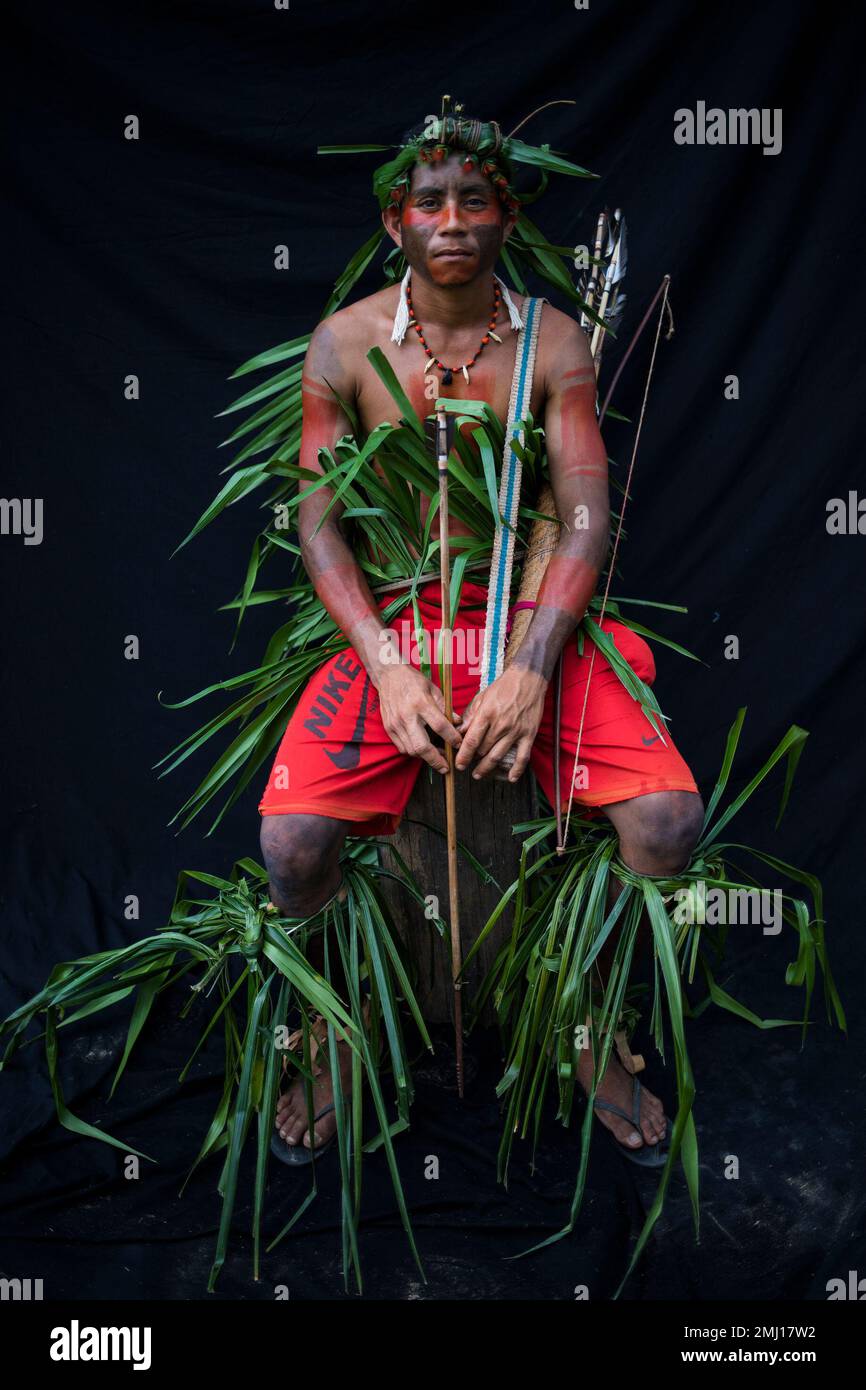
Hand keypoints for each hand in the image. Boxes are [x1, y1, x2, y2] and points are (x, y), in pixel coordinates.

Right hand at [376, 664, 461, 773]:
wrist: (389, 675)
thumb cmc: (413, 681)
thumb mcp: (434, 689)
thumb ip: (445, 708)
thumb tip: (458, 724)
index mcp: (421, 703)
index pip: (440, 726)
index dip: (452, 738)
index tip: (459, 745)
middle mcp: (407, 716)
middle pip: (422, 746)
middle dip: (436, 760)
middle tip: (446, 766)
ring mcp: (396, 724)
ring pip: (411, 750)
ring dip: (425, 758)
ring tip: (437, 758)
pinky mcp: (389, 728)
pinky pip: (402, 747)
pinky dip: (413, 752)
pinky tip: (422, 750)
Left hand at [454, 666, 547, 780]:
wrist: (529, 679)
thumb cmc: (504, 687)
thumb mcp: (482, 697)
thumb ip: (471, 715)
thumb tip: (460, 731)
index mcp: (487, 714)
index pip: (471, 740)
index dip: (463, 755)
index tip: (458, 763)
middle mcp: (501, 724)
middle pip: (483, 750)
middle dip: (473, 760)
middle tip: (466, 766)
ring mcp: (516, 731)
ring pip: (498, 756)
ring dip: (487, 767)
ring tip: (478, 774)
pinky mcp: (529, 734)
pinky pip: (522, 756)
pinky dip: (517, 770)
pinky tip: (511, 778)